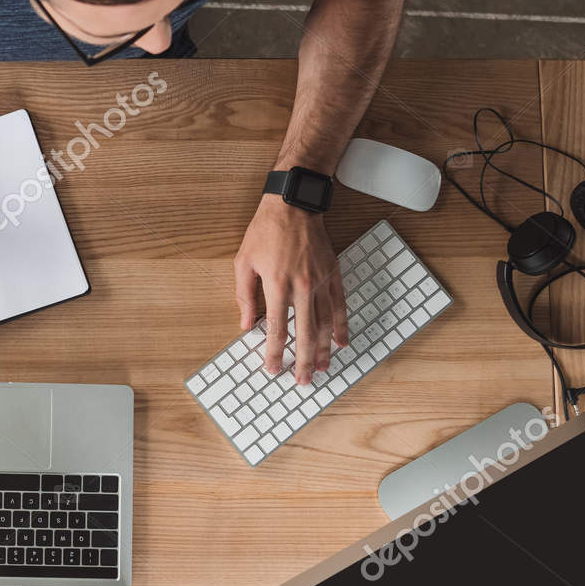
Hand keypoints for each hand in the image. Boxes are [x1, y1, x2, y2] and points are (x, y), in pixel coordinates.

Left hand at [233, 195, 349, 383]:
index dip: (274, 352)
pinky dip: (340, 326)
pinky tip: (340, 343)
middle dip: (302, 360)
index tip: (273, 369)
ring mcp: (320, 281)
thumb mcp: (243, 262)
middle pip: (304, 333)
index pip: (277, 329)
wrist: (294, 204)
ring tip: (321, 369)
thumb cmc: (265, 231)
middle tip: (301, 381)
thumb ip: (244, 296)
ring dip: (322, 349)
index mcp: (277, 285)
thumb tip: (245, 324)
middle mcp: (302, 286)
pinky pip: (339, 305)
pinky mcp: (333, 274)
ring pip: (324, 323)